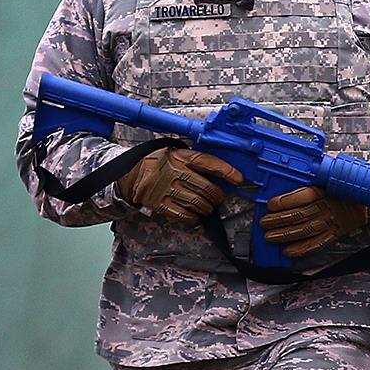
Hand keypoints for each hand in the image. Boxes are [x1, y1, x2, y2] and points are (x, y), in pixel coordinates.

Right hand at [116, 148, 242, 223]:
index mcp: (179, 156)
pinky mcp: (160, 204)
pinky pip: (184, 215)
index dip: (226, 171)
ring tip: (206, 206)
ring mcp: (166, 189)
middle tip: (217, 197)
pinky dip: (193, 217)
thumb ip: (193, 160)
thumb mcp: (174, 152)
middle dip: (217, 196)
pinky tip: (194, 213)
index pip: (208, 162)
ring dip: (207, 208)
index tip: (239, 179)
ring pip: (198, 204)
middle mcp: (173, 172)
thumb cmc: (158, 163)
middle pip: (206, 188)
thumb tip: (221, 171)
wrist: (130, 174)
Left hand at [260, 186, 369, 258]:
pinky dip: (302, 249)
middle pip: (300, 215)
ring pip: (305, 230)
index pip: (303, 196)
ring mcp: (331, 222)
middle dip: (278, 220)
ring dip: (285, 235)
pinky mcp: (335, 233)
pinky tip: (288, 251)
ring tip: (270, 237)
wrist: (366, 202)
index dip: (284, 201)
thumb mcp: (329, 175)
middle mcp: (327, 206)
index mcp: (324, 190)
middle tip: (264, 223)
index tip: (270, 204)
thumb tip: (289, 174)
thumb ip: (312, 175)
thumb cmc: (342, 187)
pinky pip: (317, 243)